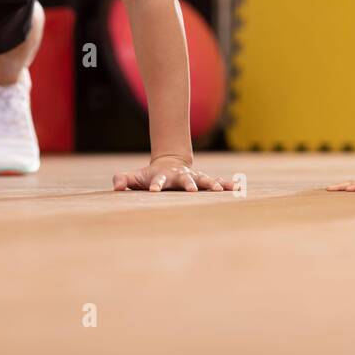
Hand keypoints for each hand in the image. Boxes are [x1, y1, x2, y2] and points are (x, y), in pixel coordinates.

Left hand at [112, 154, 233, 192]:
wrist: (169, 163)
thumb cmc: (149, 175)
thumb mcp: (136, 177)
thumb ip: (124, 179)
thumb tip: (115, 186)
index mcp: (163, 177)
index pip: (158, 180)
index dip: (155, 185)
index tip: (153, 191)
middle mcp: (181, 176)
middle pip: (185, 180)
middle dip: (190, 185)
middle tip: (193, 191)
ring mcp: (193, 177)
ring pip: (204, 179)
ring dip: (212, 184)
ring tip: (220, 190)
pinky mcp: (203, 180)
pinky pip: (217, 182)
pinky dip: (227, 185)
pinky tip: (238, 188)